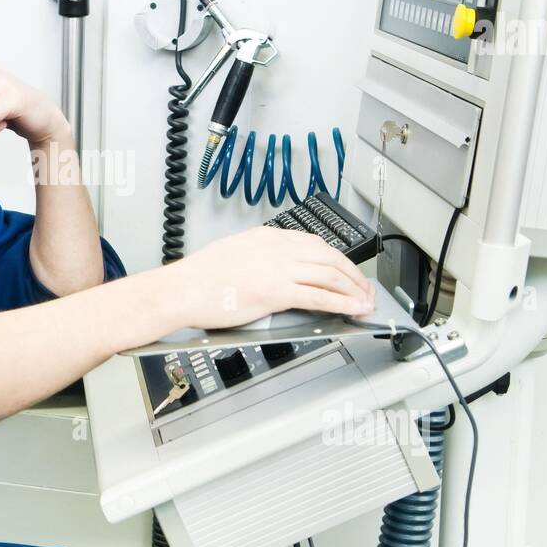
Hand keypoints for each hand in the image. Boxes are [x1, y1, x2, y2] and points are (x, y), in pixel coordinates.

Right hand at [161, 226, 374, 329]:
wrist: (180, 290)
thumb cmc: (197, 279)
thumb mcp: (233, 254)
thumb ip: (259, 259)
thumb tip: (274, 273)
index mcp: (267, 237)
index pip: (315, 243)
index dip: (338, 259)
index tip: (347, 271)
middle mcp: (277, 248)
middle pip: (330, 257)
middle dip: (354, 275)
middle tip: (365, 288)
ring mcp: (277, 269)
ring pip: (330, 276)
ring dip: (353, 290)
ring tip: (365, 302)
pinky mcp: (275, 291)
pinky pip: (319, 297)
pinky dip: (341, 303)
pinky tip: (352, 309)